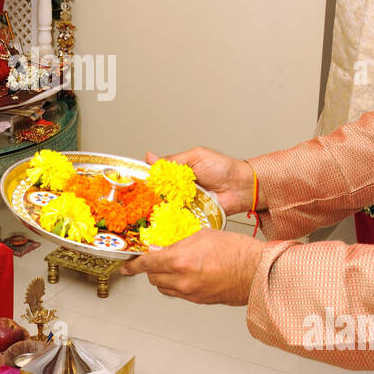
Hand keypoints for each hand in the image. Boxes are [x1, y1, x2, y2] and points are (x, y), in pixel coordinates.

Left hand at [120, 229, 264, 305]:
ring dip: (163, 278)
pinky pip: (179, 294)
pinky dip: (176, 285)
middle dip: (151, 268)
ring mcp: (190, 293)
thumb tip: (162, 248)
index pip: (146, 264)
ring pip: (164, 288)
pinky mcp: (199, 300)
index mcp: (179, 261)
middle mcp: (181, 280)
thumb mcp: (202, 235)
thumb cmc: (236, 250)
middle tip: (156, 259)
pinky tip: (187, 274)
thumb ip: (178, 243)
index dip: (133, 265)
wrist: (256, 271)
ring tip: (174, 266)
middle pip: (152, 278)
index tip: (127, 266)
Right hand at [144, 147, 258, 215]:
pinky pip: (177, 216)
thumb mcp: (195, 157)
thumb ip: (173, 160)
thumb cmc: (222, 168)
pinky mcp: (190, 214)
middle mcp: (178, 187)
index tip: (132, 179)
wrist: (240, 187)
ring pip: (164, 205)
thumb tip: (150, 157)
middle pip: (156, 192)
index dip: (144, 177)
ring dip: (157, 206)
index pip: (156, 174)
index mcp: (178, 170)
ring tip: (146, 208)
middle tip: (137, 196)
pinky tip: (162, 217)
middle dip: (147, 194)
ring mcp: (183, 201)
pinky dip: (170, 216)